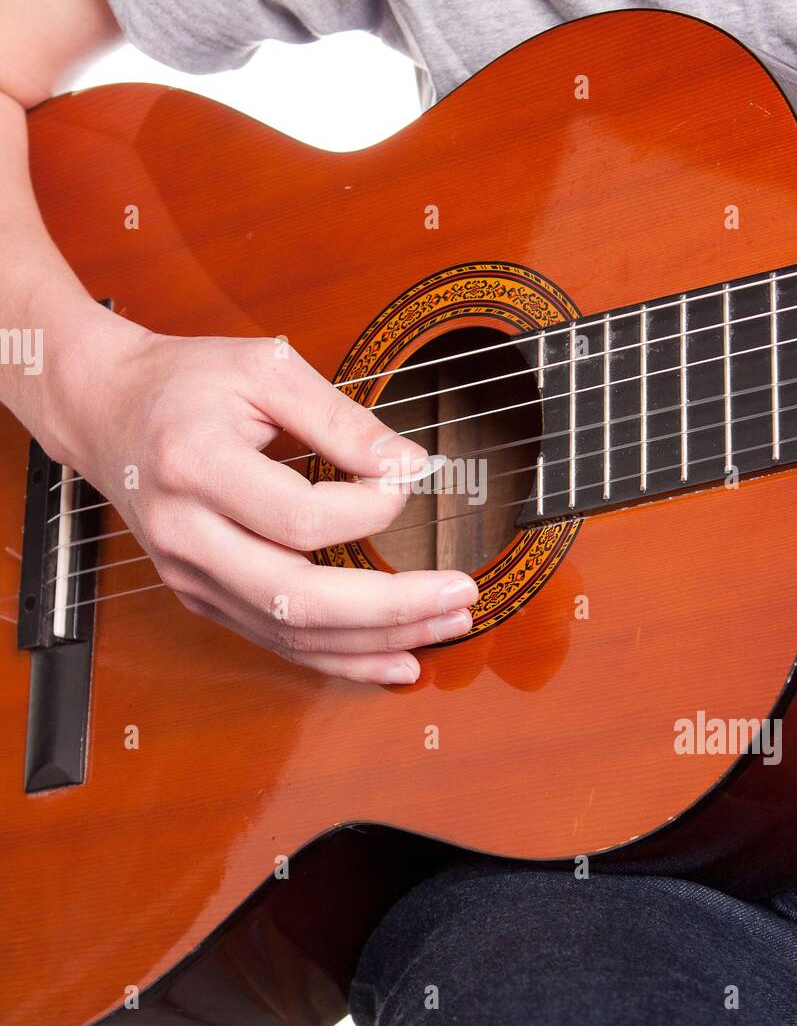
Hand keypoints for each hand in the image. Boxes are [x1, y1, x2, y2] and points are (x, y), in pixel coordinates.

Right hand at [46, 314, 477, 683]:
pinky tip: (396, 657)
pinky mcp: (202, 597)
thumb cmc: (185, 383)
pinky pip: (278, 641)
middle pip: (299, 599)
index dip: (371, 507)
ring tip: (447, 626)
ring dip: (379, 640)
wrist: (106, 412)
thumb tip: (409, 465)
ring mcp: (191, 577)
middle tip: (462, 594)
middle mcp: (187, 536)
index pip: (300, 517)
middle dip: (394, 606)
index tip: (410, 474)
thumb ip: (340, 417)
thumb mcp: (265, 368)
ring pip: (292, 634)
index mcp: (194, 467)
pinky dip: (342, 656)